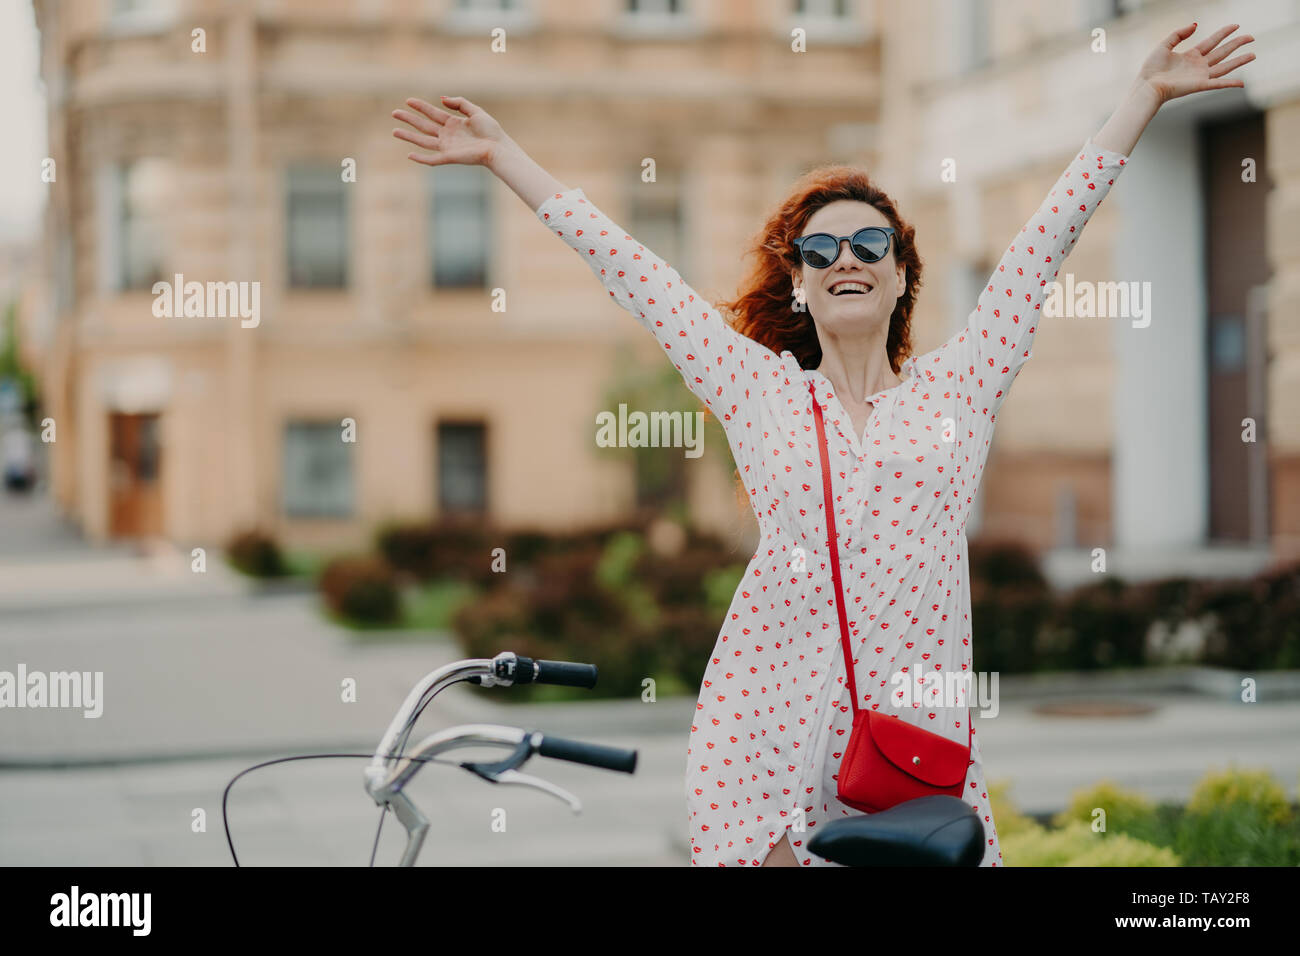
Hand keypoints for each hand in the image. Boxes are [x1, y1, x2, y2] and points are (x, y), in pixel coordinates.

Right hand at [392, 95, 510, 167]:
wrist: (498, 147)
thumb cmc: (491, 130)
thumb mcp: (475, 111)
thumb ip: (459, 103)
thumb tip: (441, 99)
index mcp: (453, 123)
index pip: (432, 113)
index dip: (420, 106)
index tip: (408, 100)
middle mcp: (447, 135)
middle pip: (423, 126)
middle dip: (409, 119)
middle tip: (394, 113)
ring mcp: (447, 146)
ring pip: (423, 141)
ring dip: (409, 136)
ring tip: (394, 131)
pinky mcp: (449, 157)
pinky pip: (432, 159)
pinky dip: (421, 158)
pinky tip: (410, 155)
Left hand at [1138, 22, 1254, 104]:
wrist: (1147, 86)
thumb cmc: (1151, 68)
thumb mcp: (1164, 45)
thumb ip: (1179, 33)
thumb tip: (1196, 25)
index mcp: (1190, 55)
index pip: (1212, 41)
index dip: (1224, 33)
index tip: (1236, 25)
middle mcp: (1198, 65)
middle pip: (1222, 52)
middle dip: (1237, 44)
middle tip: (1251, 37)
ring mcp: (1200, 76)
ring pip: (1225, 66)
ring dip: (1240, 61)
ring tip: (1254, 54)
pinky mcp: (1199, 85)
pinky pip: (1218, 84)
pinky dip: (1230, 83)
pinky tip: (1242, 83)